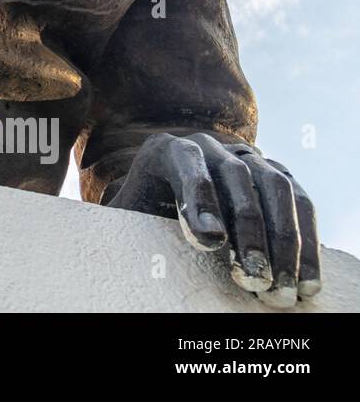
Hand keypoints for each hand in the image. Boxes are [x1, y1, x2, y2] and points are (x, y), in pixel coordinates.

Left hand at [107, 132, 319, 306]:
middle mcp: (208, 145)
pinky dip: (306, 238)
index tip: (210, 242)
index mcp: (164, 150)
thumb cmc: (138, 220)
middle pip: (236, 177)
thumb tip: (160, 244)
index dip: (199, 198)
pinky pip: (299, 200)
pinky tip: (305, 276)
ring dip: (285, 239)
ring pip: (275, 187)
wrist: (158, 205)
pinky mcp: (274, 175)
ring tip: (284, 286)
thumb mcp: (125, 219)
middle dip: (249, 231)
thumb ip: (129, 222)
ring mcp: (245, 156)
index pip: (186, 163)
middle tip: (256, 278)